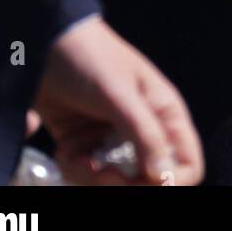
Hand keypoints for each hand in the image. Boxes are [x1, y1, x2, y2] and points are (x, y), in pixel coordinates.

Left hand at [34, 17, 203, 185]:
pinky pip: (86, 179)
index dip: (173, 182)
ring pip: (116, 186)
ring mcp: (113, 141)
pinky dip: (74, 173)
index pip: (187, 165)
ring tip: (75, 158)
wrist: (43, 44)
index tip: (144, 180)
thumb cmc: (90, 59)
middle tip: (101, 173)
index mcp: (163, 115)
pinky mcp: (85, 147)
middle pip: (149, 183)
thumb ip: (144, 133)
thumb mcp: (119, 93)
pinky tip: (65, 153)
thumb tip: (164, 177)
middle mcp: (142, 132)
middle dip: (125, 186)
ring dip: (92, 182)